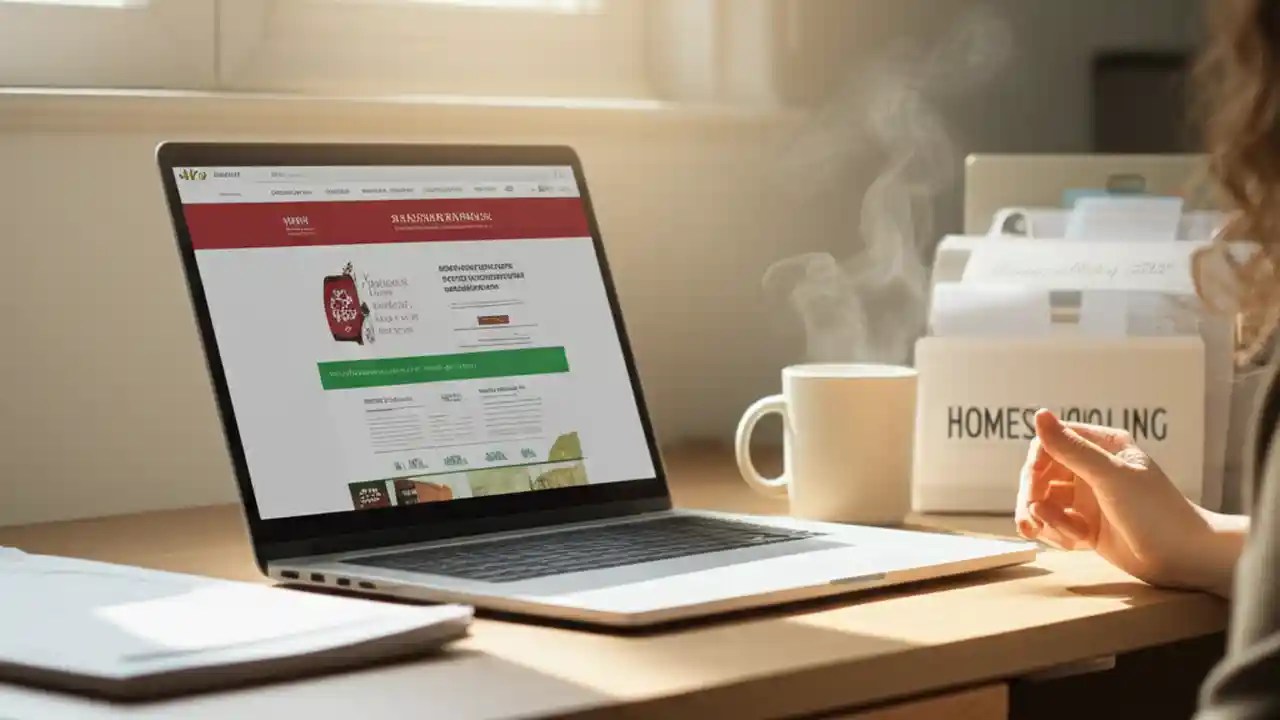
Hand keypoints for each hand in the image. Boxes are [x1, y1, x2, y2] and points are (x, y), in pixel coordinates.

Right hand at [1016, 409, 1244, 596]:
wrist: (1186, 559)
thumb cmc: (1157, 511)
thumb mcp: (1111, 477)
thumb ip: (1072, 449)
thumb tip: (1038, 414)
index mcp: (1102, 447)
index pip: (1051, 444)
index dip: (1035, 465)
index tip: (1034, 487)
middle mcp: (1092, 469)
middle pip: (1041, 475)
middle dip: (1033, 498)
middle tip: (1031, 521)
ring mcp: (1089, 499)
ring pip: (1044, 502)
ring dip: (1047, 519)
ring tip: (1068, 533)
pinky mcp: (1087, 526)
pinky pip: (1055, 525)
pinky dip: (1059, 535)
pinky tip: (1079, 542)